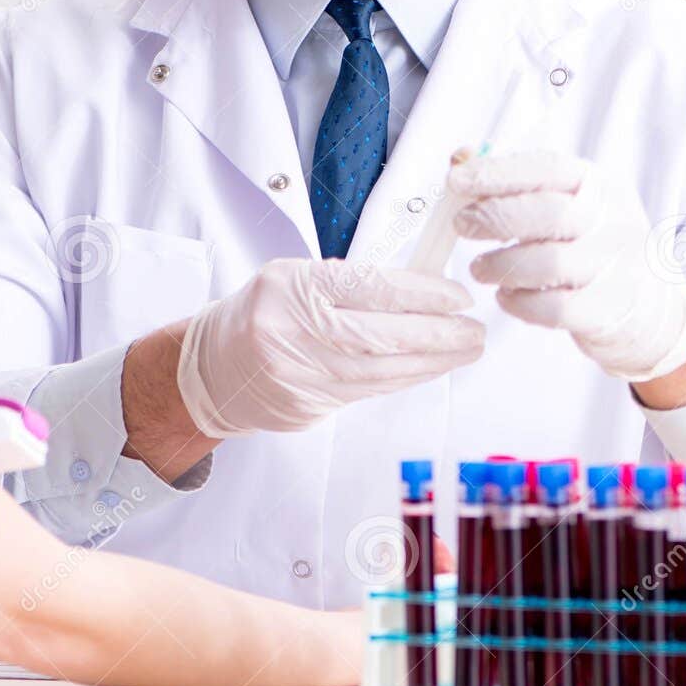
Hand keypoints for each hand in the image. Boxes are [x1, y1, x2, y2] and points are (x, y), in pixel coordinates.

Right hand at [176, 258, 485, 437]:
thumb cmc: (263, 312)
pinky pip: (368, 392)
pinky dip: (404, 379)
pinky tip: (429, 368)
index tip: (455, 297)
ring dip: (430, 362)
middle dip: (436, 334)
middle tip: (473, 330)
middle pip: (379, 336)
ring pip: (379, 372)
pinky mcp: (306, 407)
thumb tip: (418, 291)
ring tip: (464, 350)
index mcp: (290, 287)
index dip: (419, 294)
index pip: (367, 288)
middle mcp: (291, 331)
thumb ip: (350, 283)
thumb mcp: (296, 278)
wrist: (212, 367)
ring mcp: (297, 375)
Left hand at [450, 151, 685, 383]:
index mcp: (598, 184)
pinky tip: (507, 296)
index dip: (498, 172)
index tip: (456, 180)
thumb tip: (460, 158)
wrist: (649, 305)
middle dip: (494, 218)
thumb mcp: (565, 203)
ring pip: (549, 263)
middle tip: (462, 227)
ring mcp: (615, 267)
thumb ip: (516, 183)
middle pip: (549, 213)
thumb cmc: (590, 245)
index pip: (548, 168)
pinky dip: (519, 303)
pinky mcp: (608, 310)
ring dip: (501, 265)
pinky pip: (553, 308)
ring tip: (480, 269)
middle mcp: (612, 220)